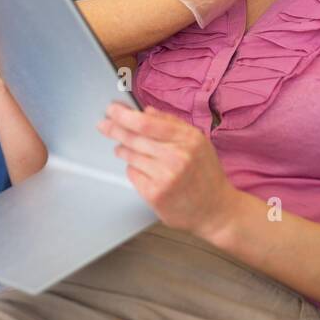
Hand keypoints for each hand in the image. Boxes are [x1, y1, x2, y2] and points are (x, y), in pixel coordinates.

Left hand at [98, 102, 237, 238]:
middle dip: (114, 129)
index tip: (112, 110)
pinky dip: (134, 169)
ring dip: (123, 150)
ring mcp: (165, 177)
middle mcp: (177, 157)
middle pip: (134, 138)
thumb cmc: (206, 174)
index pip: (147, 123)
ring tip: (123, 149)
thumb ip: (172, 123)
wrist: (215, 209)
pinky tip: (144, 171)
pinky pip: (133, 174)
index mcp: (189, 139)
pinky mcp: (155, 195)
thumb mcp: (197, 142)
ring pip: (130, 156)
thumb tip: (145, 111)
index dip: (124, 115)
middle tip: (104, 125)